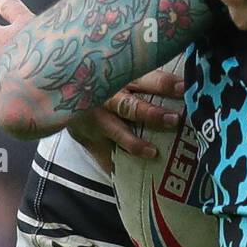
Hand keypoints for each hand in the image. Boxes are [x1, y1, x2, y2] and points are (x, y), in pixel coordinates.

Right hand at [64, 68, 186, 173]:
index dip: (167, 84)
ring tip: (152, 152)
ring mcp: (95, 117)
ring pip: (115, 130)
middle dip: (152, 114)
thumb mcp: (120, 71)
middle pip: (131, 106)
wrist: (60, 88)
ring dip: (134, 142)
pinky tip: (125, 175)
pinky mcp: (86, 135)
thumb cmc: (102, 79)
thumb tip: (184, 84)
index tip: (186, 88)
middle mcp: (107, 96)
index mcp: (121, 77)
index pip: (147, 79)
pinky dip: (113, 164)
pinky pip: (101, 152)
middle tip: (175, 120)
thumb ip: (146, 78)